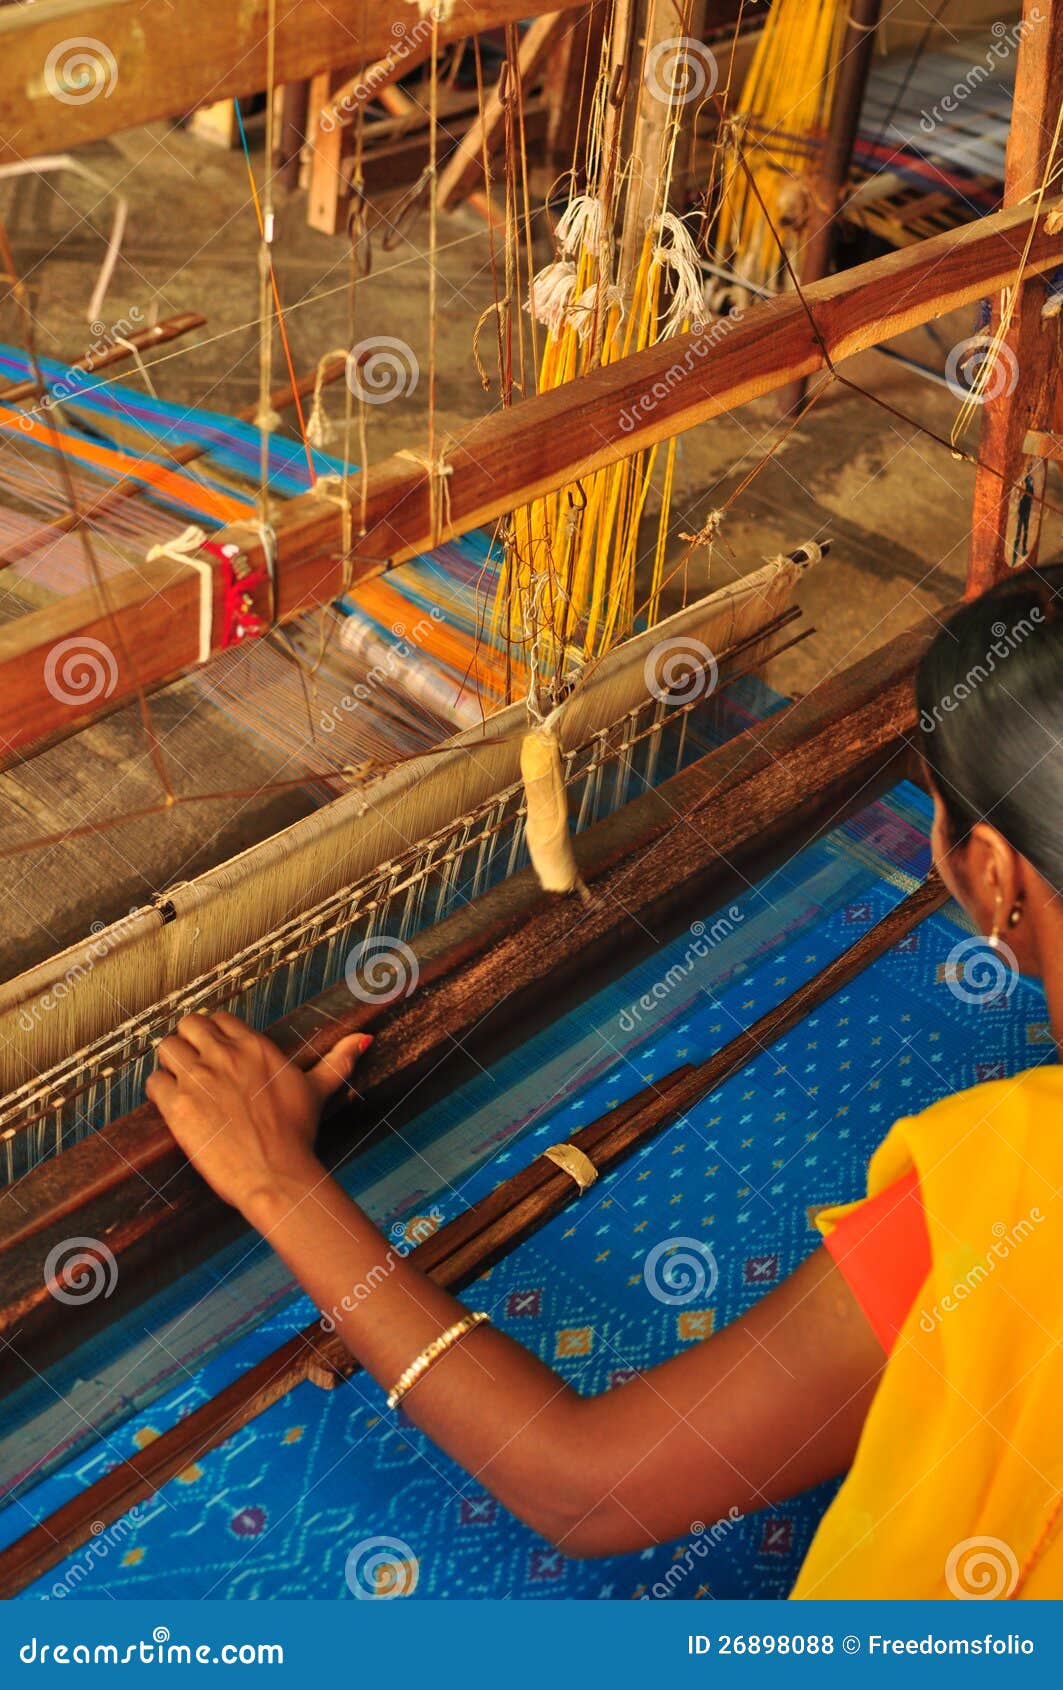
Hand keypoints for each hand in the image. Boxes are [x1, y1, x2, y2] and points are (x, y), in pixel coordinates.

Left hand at [146, 1011, 370, 1221]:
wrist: (276, 1175)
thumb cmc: (297, 1134)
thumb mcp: (317, 1091)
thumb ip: (337, 1060)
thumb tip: (363, 1039)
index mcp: (254, 1047)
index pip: (219, 1018)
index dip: (214, 1034)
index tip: (215, 1053)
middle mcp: (224, 1055)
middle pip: (188, 1024)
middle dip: (188, 1041)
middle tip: (193, 1065)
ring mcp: (199, 1078)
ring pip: (166, 1047)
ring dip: (170, 1062)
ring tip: (180, 1083)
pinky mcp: (178, 1106)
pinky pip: (154, 1082)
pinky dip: (159, 1091)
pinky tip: (173, 1105)